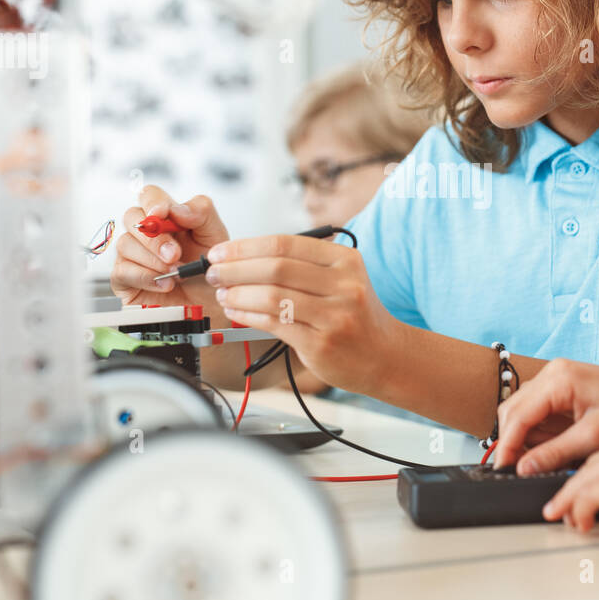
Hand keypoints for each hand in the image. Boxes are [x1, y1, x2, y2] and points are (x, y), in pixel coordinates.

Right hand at [111, 186, 229, 306]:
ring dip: (153, 260)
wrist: (210, 304)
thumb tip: (177, 208)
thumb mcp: (215, 236)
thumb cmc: (210, 269)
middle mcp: (146, 233)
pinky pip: (122, 271)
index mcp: (167, 218)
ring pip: (125, 244)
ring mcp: (133, 255)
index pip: (150, 196)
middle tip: (174, 254)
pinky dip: (146, 277)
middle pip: (132, 217)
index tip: (162, 213)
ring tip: (176, 273)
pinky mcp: (125, 278)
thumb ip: (202, 213)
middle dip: (154, 237)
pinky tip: (165, 284)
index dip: (152, 201)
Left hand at [203, 234, 398, 391]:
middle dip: (235, 268)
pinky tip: (236, 312)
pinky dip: (248, 315)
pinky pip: (274, 323)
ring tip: (222, 293)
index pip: (285, 243)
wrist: (386, 356)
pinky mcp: (321, 342)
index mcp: (345, 259)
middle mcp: (343, 283)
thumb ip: (304, 265)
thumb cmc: (354, 315)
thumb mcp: (341, 279)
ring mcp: (334, 314)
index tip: (220, 252)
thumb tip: (245, 255)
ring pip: (272, 296)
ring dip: (238, 293)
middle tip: (212, 272)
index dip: (246, 246)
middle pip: (276, 267)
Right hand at [493, 358, 598, 473]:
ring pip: (523, 412)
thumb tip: (525, 469)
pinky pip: (538, 412)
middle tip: (519, 472)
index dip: (507, 446)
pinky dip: (539, 433)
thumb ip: (556, 452)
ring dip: (526, 438)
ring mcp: (557, 379)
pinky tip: (552, 451)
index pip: (517, 415)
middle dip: (513, 442)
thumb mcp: (595, 435)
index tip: (504, 470)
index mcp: (559, 377)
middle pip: (514, 411)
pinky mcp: (564, 389)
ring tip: (539, 464)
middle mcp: (553, 373)